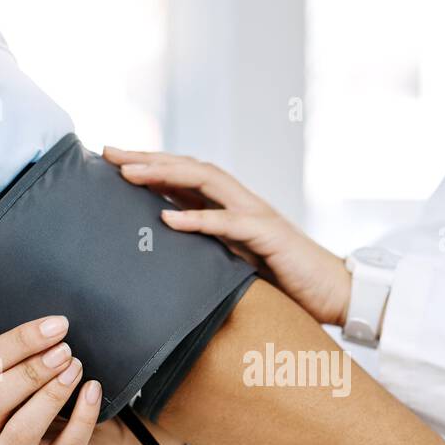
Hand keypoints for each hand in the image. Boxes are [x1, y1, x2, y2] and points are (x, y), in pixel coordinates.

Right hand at [0, 316, 183, 444]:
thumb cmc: (51, 404)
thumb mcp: (28, 381)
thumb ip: (26, 358)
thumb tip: (52, 327)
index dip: (19, 342)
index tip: (56, 325)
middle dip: (29, 372)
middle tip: (64, 351)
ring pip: (21, 431)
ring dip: (51, 395)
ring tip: (76, 368)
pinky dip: (82, 416)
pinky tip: (92, 390)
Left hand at [104, 146, 351, 325]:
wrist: (337, 292)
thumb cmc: (289, 282)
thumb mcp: (240, 262)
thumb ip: (212, 249)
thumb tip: (173, 249)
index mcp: (233, 207)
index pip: (185, 176)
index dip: (150, 164)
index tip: (113, 160)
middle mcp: (243, 202)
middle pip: (189, 167)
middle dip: (147, 158)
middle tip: (108, 152)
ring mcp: (257, 214)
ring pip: (205, 181)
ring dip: (165, 175)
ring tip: (130, 173)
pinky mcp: (270, 236)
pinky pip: (229, 223)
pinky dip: (198, 218)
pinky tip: (169, 216)